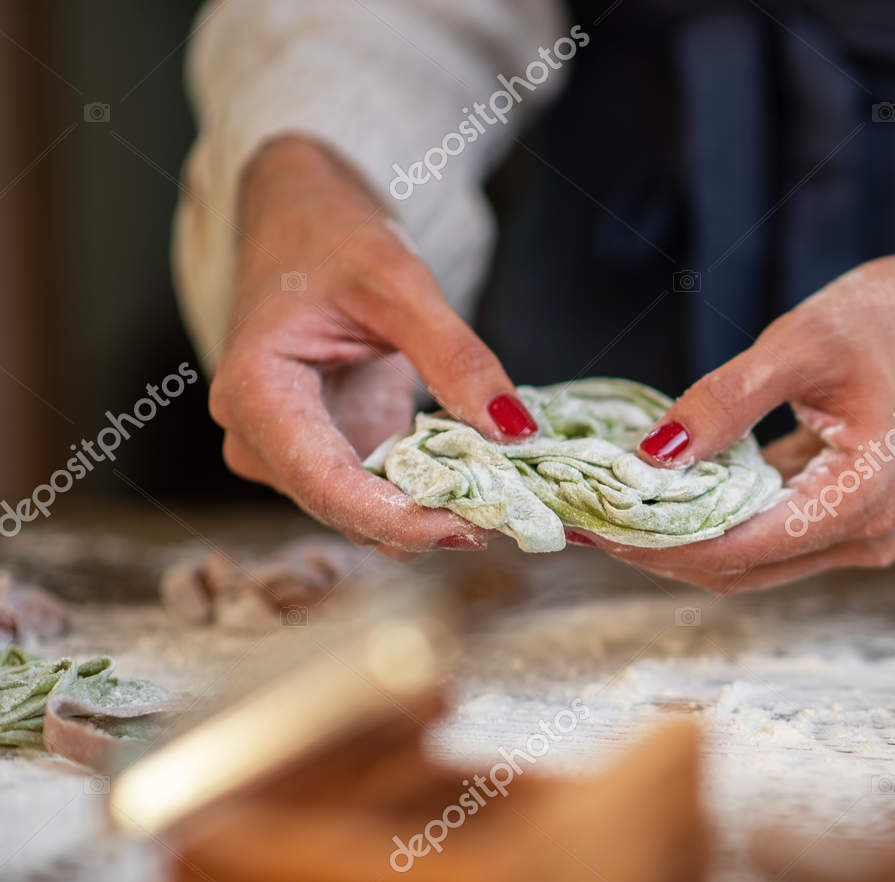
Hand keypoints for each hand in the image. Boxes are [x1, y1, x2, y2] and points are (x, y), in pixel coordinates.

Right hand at [208, 137, 540, 552]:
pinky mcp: (329, 452)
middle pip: (345, 511)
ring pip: (365, 514)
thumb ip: (456, 356)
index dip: (400, 520)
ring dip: (432, 512)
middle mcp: (260, 438)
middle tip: (514, 514)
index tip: (475, 528)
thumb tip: (514, 428)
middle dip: (426, 521)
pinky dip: (430, 494)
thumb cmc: (331, 235)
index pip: (326, 485)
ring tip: (508, 499)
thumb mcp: (400, 282)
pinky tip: (483, 485)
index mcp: (256, 394)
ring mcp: (291, 452)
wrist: (301, 217)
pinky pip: (381, 494)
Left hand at [598, 209, 894, 591]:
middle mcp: (868, 538)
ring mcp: (862, 535)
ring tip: (601, 506)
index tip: (581, 521)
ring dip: (677, 540)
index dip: (651, 543)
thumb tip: (651, 453)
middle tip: (572, 516)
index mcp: (862, 500)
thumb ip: (727, 399)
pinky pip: (769, 536)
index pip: (734, 549)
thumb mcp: (806, 339)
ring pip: (749, 561)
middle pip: (735, 569)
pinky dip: (713, 521)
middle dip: (652, 549)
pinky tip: (658, 494)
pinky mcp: (850, 519)